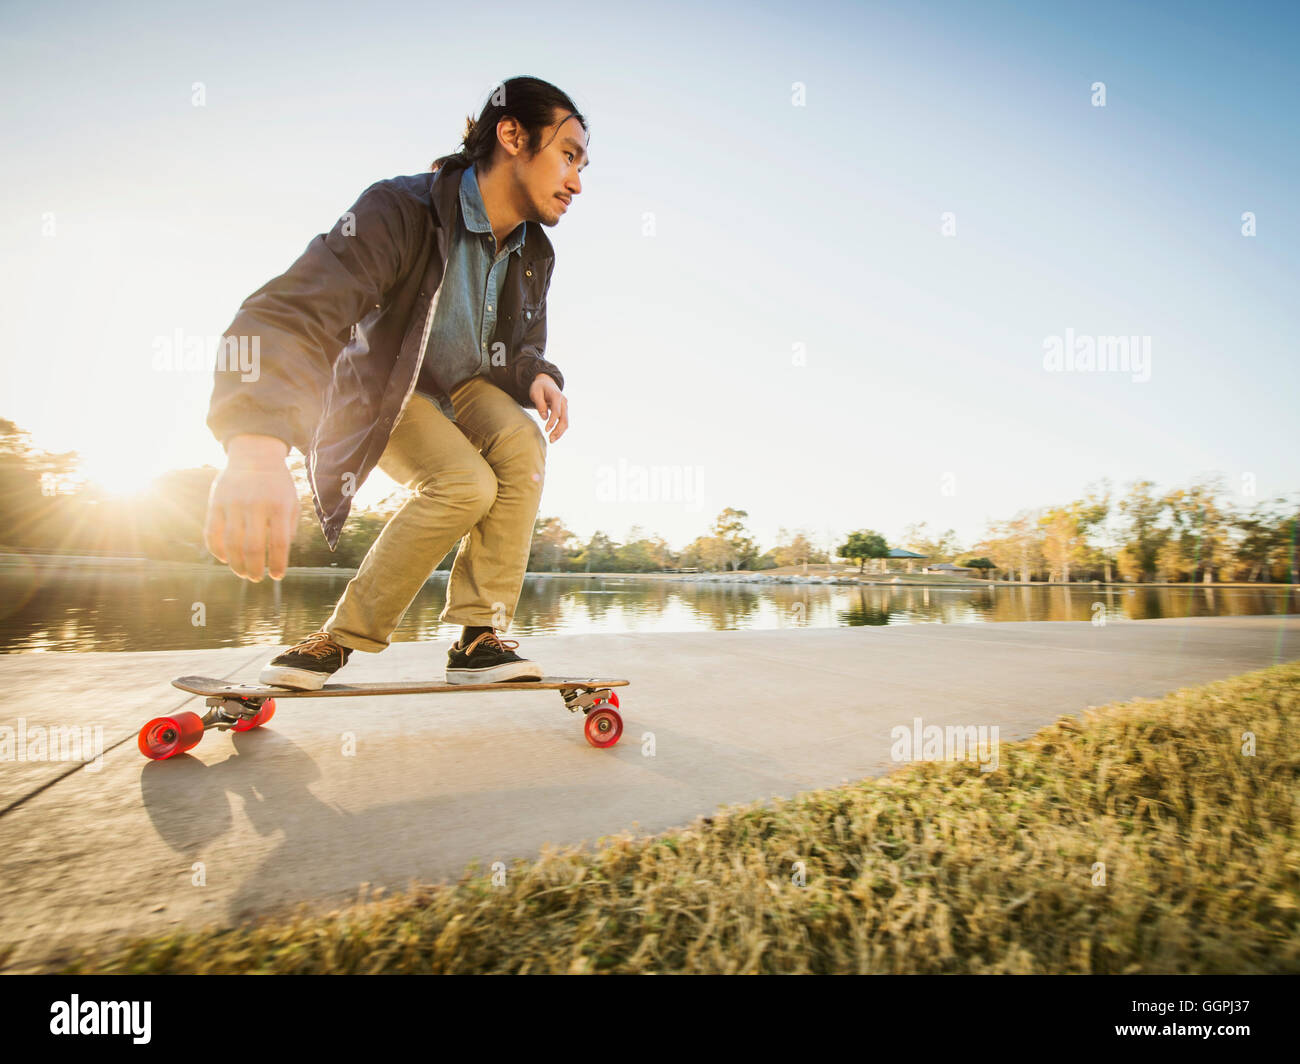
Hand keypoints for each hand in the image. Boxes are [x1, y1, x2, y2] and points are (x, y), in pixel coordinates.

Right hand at [204, 435, 299, 581]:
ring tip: (242, 572)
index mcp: (279, 506)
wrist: (255, 455)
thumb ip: (288, 529)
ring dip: (236, 564)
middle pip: (252, 548)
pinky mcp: (216, 502)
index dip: (278, 564)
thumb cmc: (277, 486)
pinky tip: (224, 558)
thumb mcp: (291, 502)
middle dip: (254, 569)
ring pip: (231, 544)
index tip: (277, 576)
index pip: (278, 543)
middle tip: (256, 578)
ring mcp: (233, 503)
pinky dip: (217, 550)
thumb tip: (279, 557)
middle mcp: (255, 505)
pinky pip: (212, 533)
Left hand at [529, 373, 568, 442]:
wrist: (546, 382)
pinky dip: (560, 430)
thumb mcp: (536, 392)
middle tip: (550, 439)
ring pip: (566, 422)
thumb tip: (544, 418)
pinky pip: (564, 422)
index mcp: (557, 396)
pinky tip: (554, 436)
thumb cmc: (539, 387)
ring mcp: (565, 407)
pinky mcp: (564, 411)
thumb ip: (540, 404)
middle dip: (558, 431)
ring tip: (551, 440)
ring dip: (560, 433)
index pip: (556, 412)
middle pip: (564, 419)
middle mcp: (564, 402)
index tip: (546, 430)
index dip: (552, 422)